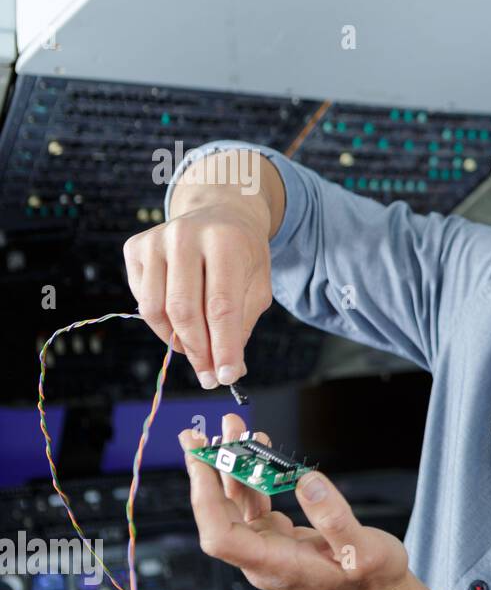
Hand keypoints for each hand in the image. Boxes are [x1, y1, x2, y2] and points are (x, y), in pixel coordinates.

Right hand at [124, 163, 274, 388]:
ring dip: (176, 340)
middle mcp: (186, 235)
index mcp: (225, 242)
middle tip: (209, 375)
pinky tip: (179, 320)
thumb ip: (242, 325)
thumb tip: (227, 369)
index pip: (222, 306)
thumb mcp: (257, 285)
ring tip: (197, 351)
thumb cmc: (242, 255)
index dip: (223, 347)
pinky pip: (142, 299)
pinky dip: (160, 321)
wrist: (220, 213)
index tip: (227, 377)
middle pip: (184, 310)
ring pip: (156, 309)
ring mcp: (155, 239)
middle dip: (198, 351)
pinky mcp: (135, 246)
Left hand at [179, 413, 411, 589]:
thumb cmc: (372, 581)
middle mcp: (262, 557)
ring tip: (232, 431)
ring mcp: (268, 546)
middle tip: (200, 436)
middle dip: (209, 473)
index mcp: (275, 565)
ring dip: (230, 467)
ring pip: (234, 505)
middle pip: (218, 515)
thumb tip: (305, 481)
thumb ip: (334, 518)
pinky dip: (252, 476)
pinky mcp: (278, 536)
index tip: (202, 462)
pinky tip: (256, 452)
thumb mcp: (364, 551)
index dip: (206, 499)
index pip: (220, 535)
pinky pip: (255, 503)